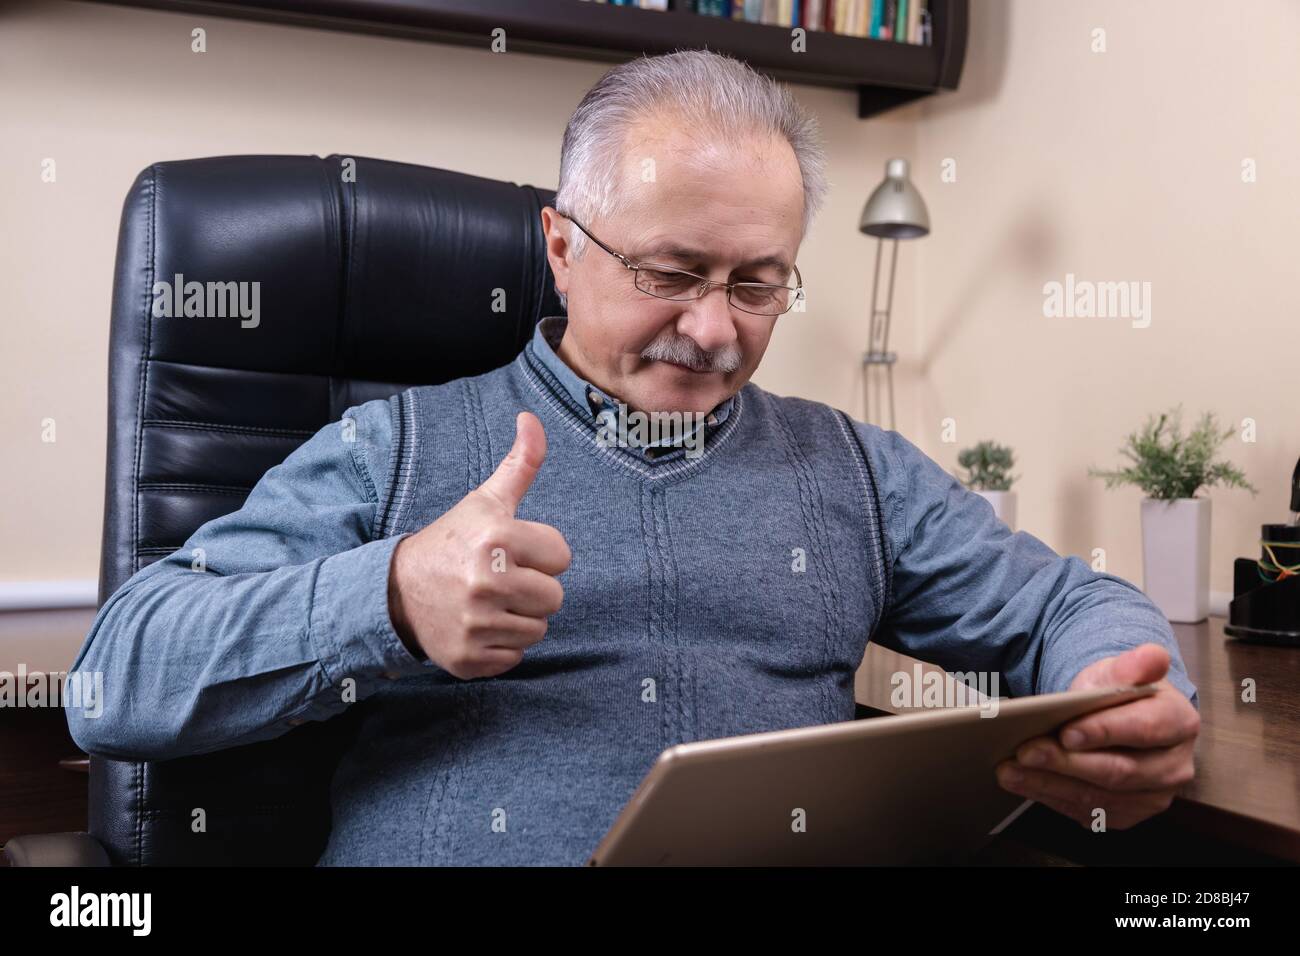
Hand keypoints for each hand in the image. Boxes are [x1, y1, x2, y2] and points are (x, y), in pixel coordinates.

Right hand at [387, 411, 570, 679]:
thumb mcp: (485, 501)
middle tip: (501, 579)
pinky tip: (478, 625)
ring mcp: (476, 623)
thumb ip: (520, 463)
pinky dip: (501, 646)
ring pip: (538, 629)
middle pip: (554, 597)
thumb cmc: (452, 542)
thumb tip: (532, 418)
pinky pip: (515, 657)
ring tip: (489, 602)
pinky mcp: (468, 658)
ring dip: (519, 618)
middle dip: (534, 588)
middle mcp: (486, 581)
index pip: (562, 556)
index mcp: (497, 538)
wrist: (396, 591)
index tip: (512, 551)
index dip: (541, 553)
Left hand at [995, 643, 1198, 829]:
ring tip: (1010, 770)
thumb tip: (1152, 656)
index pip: (1144, 729)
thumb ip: (1133, 665)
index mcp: (1179, 722)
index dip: (1104, 731)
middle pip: (1117, 771)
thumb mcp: (1120, 670)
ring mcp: (1152, 796)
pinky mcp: (1127, 814)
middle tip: (1025, 752)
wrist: (1117, 716)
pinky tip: (1024, 783)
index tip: (1066, 732)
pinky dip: (1051, 797)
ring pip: (1098, 797)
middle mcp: (1173, 766)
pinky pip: (1087, 812)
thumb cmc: (1118, 692)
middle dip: (1066, 763)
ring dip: (1049, 784)